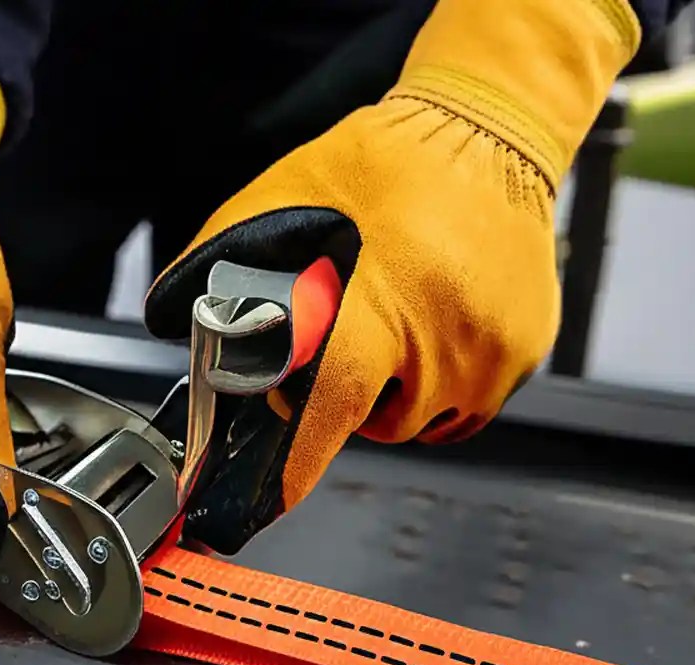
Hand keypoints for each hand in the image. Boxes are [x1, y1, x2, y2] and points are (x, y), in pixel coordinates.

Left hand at [144, 0, 639, 552]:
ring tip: (388, 337)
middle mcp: (446, 335)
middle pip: (379, 422)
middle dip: (348, 405)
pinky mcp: (527, 347)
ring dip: (397, 400)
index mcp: (381, 300)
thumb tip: (167, 312)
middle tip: (341, 353)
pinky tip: (429, 339)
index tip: (267, 503)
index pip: (334, 405)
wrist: (487, 131)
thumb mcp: (284, 193)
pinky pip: (473, 403)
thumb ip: (220, 256)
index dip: (298, 466)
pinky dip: (443, 389)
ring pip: (428, 421)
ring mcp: (494, 348)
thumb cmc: (384, 160)